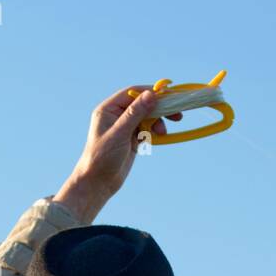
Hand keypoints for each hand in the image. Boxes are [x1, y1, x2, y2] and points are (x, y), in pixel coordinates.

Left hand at [54, 85, 183, 221]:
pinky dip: (154, 131)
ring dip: (157, 122)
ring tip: (162, 132)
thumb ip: (135, 113)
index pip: (132, 93)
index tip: (168, 96)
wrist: (98, 182)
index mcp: (109, 109)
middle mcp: (117, 115)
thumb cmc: (102, 157)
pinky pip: (146, 129)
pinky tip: (157, 137)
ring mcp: (125, 127)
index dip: (150, 92)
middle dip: (159, 108)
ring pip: (146, 117)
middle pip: (142, 104)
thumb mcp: (120, 133)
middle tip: (177, 114)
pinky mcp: (132, 139)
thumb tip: (150, 94)